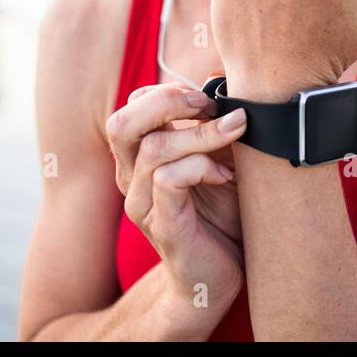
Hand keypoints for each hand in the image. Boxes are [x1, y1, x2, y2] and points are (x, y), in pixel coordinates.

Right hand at [107, 83, 247, 303]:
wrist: (223, 275)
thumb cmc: (224, 215)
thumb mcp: (223, 159)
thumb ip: (215, 125)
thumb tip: (219, 81)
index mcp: (141, 158)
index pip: (132, 106)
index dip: (169, 92)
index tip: (210, 99)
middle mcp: (132, 178)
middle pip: (122, 121)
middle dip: (168, 102)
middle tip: (209, 107)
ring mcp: (143, 203)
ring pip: (153, 148)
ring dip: (201, 134)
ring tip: (234, 136)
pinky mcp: (162, 225)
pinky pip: (168, 179)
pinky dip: (201, 166)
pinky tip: (224, 176)